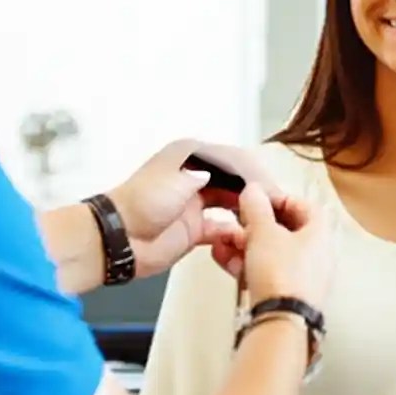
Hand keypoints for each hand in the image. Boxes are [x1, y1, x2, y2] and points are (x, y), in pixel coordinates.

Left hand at [106, 139, 284, 278]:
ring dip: (250, 211)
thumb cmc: (140, 203)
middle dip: (257, 192)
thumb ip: (212, 176)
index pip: (235, 160)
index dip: (256, 174)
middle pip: (238, 180)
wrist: (117, 238)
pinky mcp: (195, 229)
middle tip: (278, 207)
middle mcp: (197, 176)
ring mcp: (197, 203)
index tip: (273, 190)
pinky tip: (247, 237)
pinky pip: (224, 229)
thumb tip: (238, 175)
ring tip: (269, 222)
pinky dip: (236, 233)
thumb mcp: (179, 181)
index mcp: (191, 156)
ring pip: (234, 203)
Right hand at [211, 183, 334, 308]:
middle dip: (254, 224)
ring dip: (244, 244)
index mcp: (320, 233)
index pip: (303, 205)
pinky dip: (246, 263)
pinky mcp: (287, 295)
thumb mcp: (263, 231)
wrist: (280, 322)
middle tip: (234, 221)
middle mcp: (316, 254)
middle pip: (284, 230)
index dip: (278, 198)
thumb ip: (256, 207)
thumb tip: (254, 190)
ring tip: (221, 241)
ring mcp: (302, 277)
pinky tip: (222, 258)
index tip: (256, 198)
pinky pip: (266, 272)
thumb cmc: (280, 271)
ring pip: (271, 252)